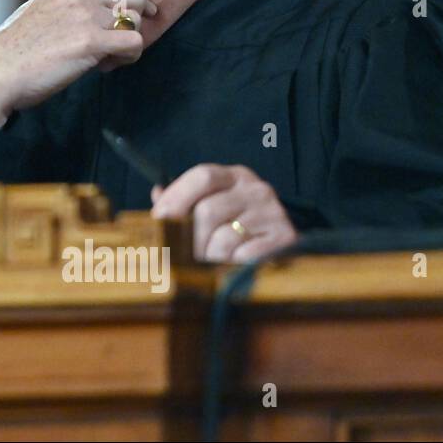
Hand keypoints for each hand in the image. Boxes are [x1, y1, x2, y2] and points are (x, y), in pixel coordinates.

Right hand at [0, 0, 156, 127]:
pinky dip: (128, 58)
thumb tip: (102, 9)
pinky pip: (134, 43)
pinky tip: (105, 66)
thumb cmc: (16, 49)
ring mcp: (85, 15)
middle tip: (120, 40)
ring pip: (136, 19)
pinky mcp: (90, 42)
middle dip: (136, 18)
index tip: (131, 15)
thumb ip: (70, 2)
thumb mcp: (41, 9)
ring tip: (106, 57)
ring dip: (128, 41)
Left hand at [150, 163, 297, 262]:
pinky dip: (230, 265)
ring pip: (223, 238)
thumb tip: (157, 194)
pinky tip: (228, 267)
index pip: (202, 176)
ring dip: (207, 256)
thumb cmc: (234, 222)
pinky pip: (244, 256)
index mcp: (234, 176)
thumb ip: (183, 200)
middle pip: (208, 210)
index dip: (176, 197)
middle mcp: (256, 189)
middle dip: (187, 238)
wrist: (279, 243)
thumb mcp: (212, 203)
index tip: (158, 219)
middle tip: (175, 255)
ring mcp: (273, 212)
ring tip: (203, 264)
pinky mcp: (285, 238)